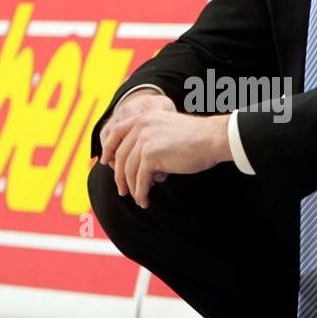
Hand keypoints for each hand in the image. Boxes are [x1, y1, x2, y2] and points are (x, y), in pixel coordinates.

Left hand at [100, 99, 229, 207]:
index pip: (116, 131)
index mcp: (143, 117)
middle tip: (121, 190)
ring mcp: (144, 140)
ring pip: (130, 170)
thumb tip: (142, 166)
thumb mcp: (168, 131)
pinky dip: (141, 193)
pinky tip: (145, 200)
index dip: (108, 148)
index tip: (105, 161)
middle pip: (121, 156)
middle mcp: (140, 126)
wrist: (211, 139)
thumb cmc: (196, 138)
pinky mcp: (150, 155)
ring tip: (138, 199)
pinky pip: (140, 179)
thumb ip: (152, 140)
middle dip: (119, 176)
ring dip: (132, 188)